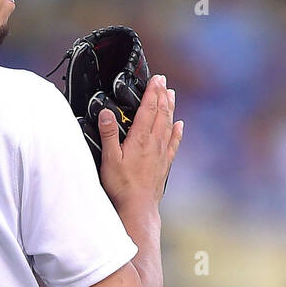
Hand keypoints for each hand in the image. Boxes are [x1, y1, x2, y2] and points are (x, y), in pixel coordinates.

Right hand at [98, 74, 182, 209]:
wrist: (138, 207)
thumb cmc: (122, 186)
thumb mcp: (109, 158)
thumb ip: (108, 134)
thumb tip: (106, 113)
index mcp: (140, 139)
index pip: (148, 109)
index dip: (152, 92)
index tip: (155, 79)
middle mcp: (154, 143)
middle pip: (161, 113)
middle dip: (162, 95)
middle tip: (163, 81)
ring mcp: (161, 153)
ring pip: (168, 124)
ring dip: (170, 108)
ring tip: (171, 95)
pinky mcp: (164, 164)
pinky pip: (174, 143)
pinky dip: (177, 131)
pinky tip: (180, 125)